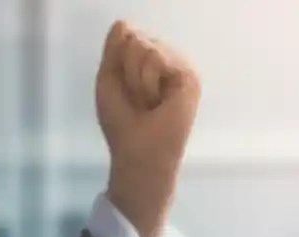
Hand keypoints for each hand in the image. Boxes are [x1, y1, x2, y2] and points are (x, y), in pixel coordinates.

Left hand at [96, 20, 201, 236]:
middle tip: (138, 100)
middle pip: (134, 38)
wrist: (138, 151)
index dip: (118, 62)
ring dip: (136, 79)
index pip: (127, 35)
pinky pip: (156, 57)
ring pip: (144, 46)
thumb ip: (114, 49)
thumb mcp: (109, 79)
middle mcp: (167, 62)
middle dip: (126, 70)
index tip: (125, 91)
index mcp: (149, 63)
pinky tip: (157, 101)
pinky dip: (147, 81)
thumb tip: (124, 23)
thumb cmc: (123, 123)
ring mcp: (180, 69)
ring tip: (148, 103)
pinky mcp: (189, 78)